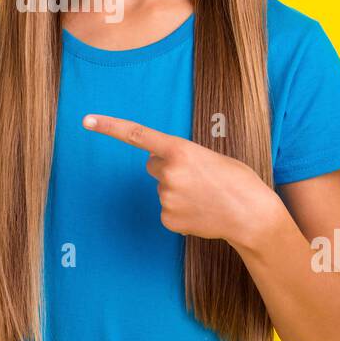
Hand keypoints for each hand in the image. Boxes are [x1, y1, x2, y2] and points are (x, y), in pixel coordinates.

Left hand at [82, 113, 280, 249]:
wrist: (252, 215)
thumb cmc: (237, 181)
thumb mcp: (210, 157)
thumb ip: (182, 157)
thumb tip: (161, 169)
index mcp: (180, 150)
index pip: (137, 134)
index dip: (110, 126)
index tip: (87, 120)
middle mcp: (168, 173)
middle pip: (153, 165)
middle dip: (169, 168)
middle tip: (198, 177)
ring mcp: (166, 198)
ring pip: (162, 188)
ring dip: (178, 190)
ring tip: (205, 195)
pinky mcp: (168, 219)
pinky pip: (166, 209)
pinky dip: (180, 210)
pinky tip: (200, 211)